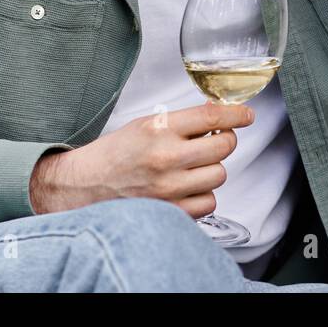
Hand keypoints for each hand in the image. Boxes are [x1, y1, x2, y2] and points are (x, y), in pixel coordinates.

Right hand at [28, 101, 253, 217]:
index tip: (246, 116)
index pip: (213, 118)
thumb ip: (181, 122)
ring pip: (219, 175)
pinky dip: (204, 195)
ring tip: (193, 167)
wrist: (82, 186)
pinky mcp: (170, 211)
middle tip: (213, 142)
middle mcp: (166, 158)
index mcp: (159, 130)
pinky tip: (188, 187)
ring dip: (212, 169)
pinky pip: (209, 202)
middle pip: (224, 147)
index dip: (237, 115)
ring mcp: (169, 188)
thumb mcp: (145, 125)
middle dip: (224, 142)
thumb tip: (219, 116)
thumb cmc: (113, 154)